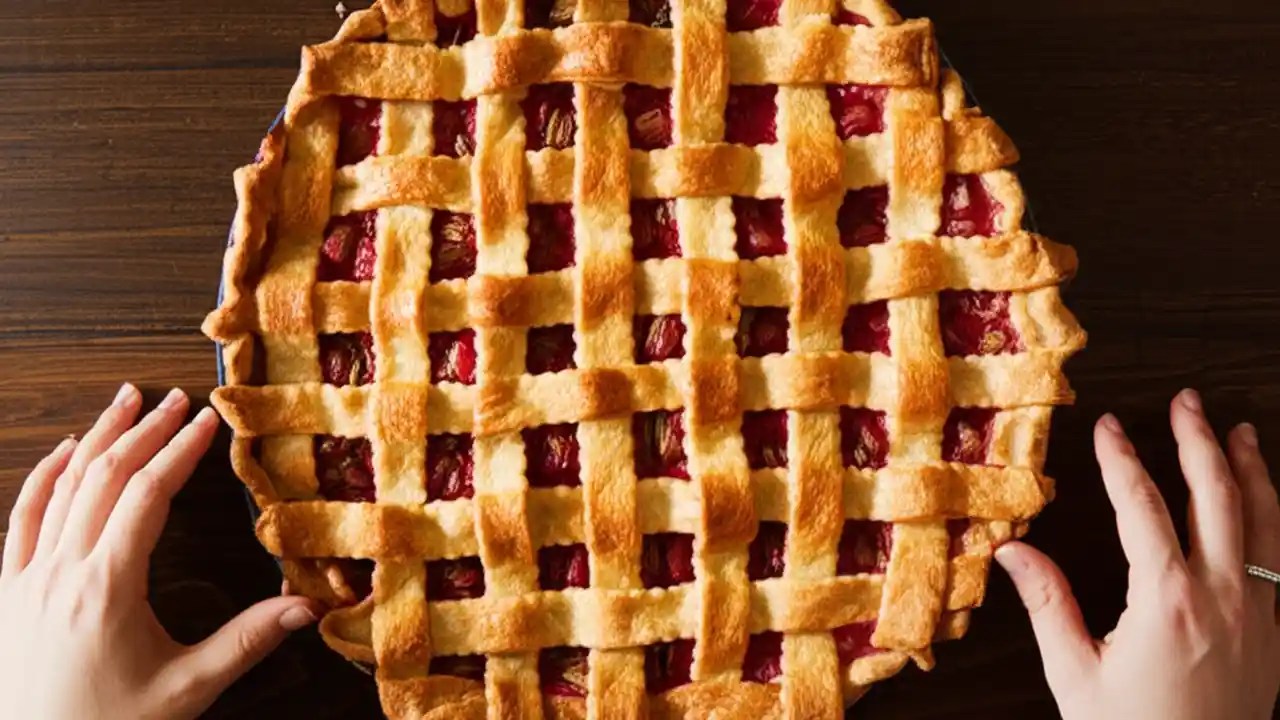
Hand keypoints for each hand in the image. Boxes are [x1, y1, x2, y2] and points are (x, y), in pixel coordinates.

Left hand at [0, 384, 318, 719]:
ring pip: (59, 486)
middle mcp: (60, 573)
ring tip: (126, 400)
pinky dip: (43, 476)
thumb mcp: (187, 690)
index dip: (179, 451)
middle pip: (103, 477)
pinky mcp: (7, 592)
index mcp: (106, 588)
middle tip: (178, 398)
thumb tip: (306, 607)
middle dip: (145, 431)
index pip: (147, 496)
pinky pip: (21, 518)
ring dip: (96, 437)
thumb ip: (246, 642)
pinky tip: (64, 453)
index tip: (207, 420)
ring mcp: (25, 579)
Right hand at [997, 389, 1279, 719]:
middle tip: (1186, 402)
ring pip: (1263, 519)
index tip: (1109, 427)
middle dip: (1197, 441)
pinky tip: (1262, 500)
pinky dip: (1272, 514)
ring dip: (1249, 468)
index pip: (1143, 507)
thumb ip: (1048, 605)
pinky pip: (1279, 555)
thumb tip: (1012, 551)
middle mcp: (1222, 595)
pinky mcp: (1273, 630)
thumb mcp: (1076, 676)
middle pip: (1217, 496)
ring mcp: (1256, 611)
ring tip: (1237, 431)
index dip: (1122, 460)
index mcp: (1167, 600)